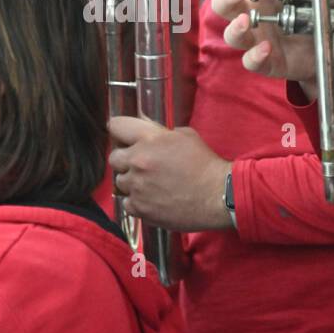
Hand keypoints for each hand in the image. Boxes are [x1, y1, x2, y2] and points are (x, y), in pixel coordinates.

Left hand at [108, 116, 232, 231]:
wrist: (220, 195)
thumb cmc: (206, 165)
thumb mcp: (185, 136)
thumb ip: (160, 133)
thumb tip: (144, 132)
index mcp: (149, 140)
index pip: (116, 126)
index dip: (119, 131)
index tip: (122, 137)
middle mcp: (138, 161)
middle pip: (113, 158)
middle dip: (125, 160)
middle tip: (141, 165)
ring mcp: (137, 186)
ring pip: (120, 182)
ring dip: (133, 183)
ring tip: (153, 185)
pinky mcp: (139, 207)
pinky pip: (127, 203)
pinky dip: (138, 202)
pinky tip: (154, 199)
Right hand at [217, 0, 319, 98]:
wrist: (332, 41)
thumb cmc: (317, 10)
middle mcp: (254, 13)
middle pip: (222, 3)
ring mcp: (257, 38)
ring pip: (230, 34)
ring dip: (235, 27)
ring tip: (248, 22)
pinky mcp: (267, 61)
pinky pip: (250, 61)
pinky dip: (254, 56)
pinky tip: (266, 48)